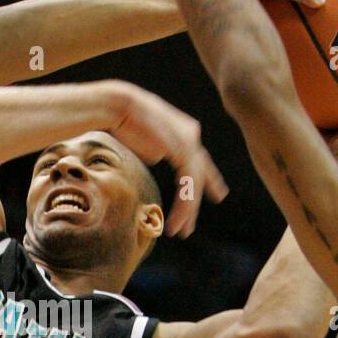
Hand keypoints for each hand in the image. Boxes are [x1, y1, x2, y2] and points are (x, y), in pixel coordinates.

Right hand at [108, 81, 227, 236]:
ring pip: (195, 183)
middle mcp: (191, 135)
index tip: (218, 194)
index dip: (209, 179)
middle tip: (188, 227)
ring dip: (187, 210)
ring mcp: (190, 141)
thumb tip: (158, 157)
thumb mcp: (145, 139)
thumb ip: (156, 149)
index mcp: (184, 131)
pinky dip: (184, 204)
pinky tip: (176, 220)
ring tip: (180, 230)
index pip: (199, 161)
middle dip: (195, 202)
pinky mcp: (184, 150)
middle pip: (199, 175)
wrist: (119, 107)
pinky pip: (189, 183)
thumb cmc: (124, 121)